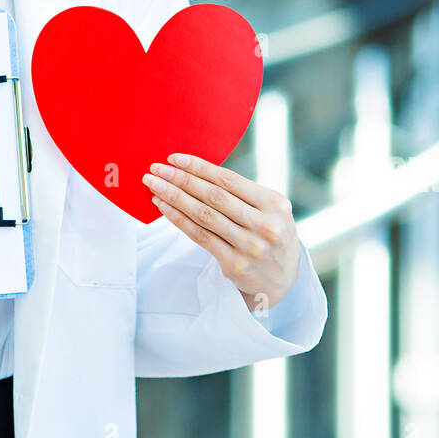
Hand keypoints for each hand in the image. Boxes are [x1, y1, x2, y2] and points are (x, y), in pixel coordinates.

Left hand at [142, 153, 299, 311]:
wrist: (284, 278)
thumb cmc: (270, 233)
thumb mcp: (271, 209)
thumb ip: (242, 193)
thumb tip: (195, 171)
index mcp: (274, 203)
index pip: (229, 179)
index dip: (199, 167)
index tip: (174, 159)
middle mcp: (264, 224)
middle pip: (214, 196)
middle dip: (181, 179)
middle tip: (157, 169)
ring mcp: (250, 246)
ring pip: (204, 215)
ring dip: (175, 197)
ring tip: (154, 186)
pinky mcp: (234, 264)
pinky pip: (201, 236)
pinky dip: (179, 219)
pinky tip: (164, 207)